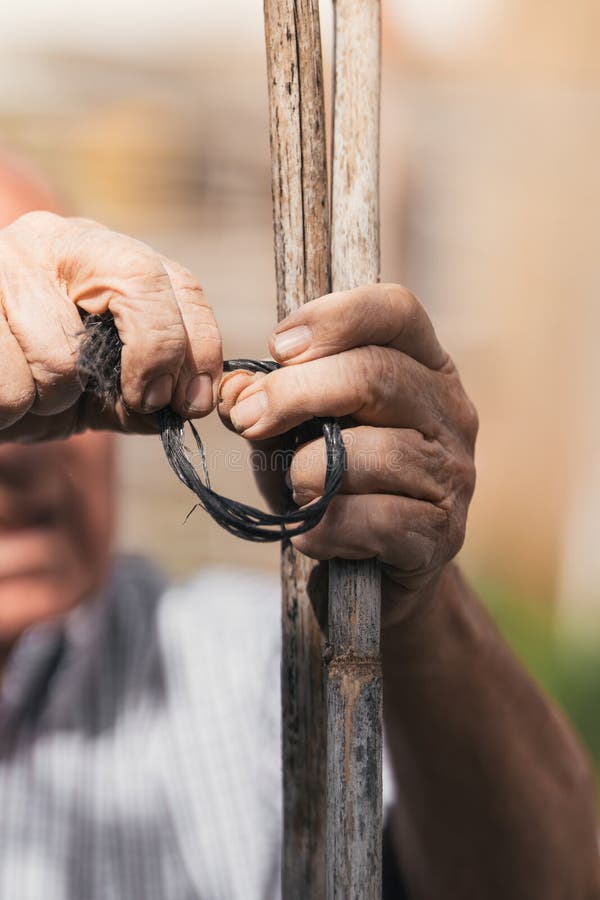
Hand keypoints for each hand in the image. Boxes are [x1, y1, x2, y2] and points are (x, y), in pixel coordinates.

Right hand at [0, 212, 221, 440]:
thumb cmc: (37, 383)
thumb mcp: (100, 390)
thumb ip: (144, 396)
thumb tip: (187, 405)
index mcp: (104, 256)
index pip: (176, 282)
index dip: (198, 345)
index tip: (191, 400)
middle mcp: (57, 242)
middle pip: (139, 280)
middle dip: (152, 353)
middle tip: (140, 399)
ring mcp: (7, 263)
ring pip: (63, 355)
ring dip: (56, 399)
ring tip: (33, 391)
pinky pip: (11, 383)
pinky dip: (11, 408)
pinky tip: (5, 394)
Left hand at [218, 284, 476, 605]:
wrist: (378, 569)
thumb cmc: (337, 483)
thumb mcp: (296, 432)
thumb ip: (268, 403)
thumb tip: (235, 392)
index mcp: (423, 366)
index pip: (396, 310)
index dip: (333, 317)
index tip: (276, 348)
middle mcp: (449, 410)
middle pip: (376, 374)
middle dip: (295, 393)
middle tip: (245, 419)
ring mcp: (453, 472)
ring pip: (373, 452)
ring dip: (308, 472)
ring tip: (293, 491)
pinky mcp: (442, 531)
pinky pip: (373, 519)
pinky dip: (325, 528)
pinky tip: (310, 533)